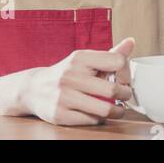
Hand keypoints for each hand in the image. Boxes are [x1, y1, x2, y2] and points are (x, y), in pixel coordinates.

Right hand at [16, 38, 134, 125]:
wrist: (32, 89)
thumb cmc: (66, 74)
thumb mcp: (85, 60)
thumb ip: (110, 54)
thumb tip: (131, 42)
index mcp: (79, 58)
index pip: (117, 62)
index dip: (126, 73)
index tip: (123, 79)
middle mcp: (70, 76)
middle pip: (114, 89)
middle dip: (125, 94)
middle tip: (123, 96)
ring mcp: (64, 96)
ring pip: (105, 109)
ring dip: (117, 110)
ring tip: (116, 108)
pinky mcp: (59, 115)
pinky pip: (92, 120)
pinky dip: (99, 118)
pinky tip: (96, 113)